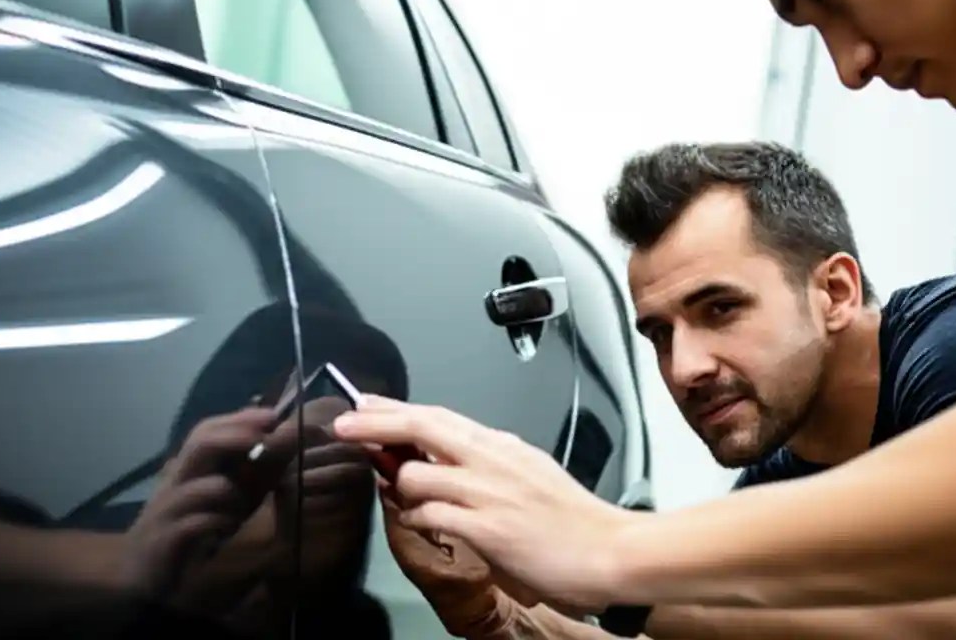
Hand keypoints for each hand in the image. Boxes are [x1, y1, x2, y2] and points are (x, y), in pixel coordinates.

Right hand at [120, 406, 292, 598]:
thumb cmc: (194, 527)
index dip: (239, 419)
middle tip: (263, 436)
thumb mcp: (234, 498)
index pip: (208, 430)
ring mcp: (166, 510)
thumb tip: (290, 441)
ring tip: (243, 503)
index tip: (272, 415)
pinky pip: (189, 524)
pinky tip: (227, 529)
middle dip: (233, 437)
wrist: (142, 569)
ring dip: (225, 489)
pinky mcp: (164, 540)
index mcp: (191, 467)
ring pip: (193, 486)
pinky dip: (213, 523)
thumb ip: (259, 473)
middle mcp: (176, 481)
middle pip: (198, 445)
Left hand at [333, 397, 634, 613]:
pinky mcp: (488, 527)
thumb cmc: (575, 521)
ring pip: (419, 473)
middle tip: (343, 422)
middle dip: (375, 422)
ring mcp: (489, 492)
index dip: (396, 409)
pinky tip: (417, 523)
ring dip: (398, 484)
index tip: (367, 403)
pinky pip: (432, 516)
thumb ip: (490, 465)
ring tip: (394, 492)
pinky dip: (416, 519)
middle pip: (421, 426)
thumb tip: (450, 460)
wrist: (612, 551)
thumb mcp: (532, 475)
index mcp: (503, 446)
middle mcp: (493, 460)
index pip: (439, 415)